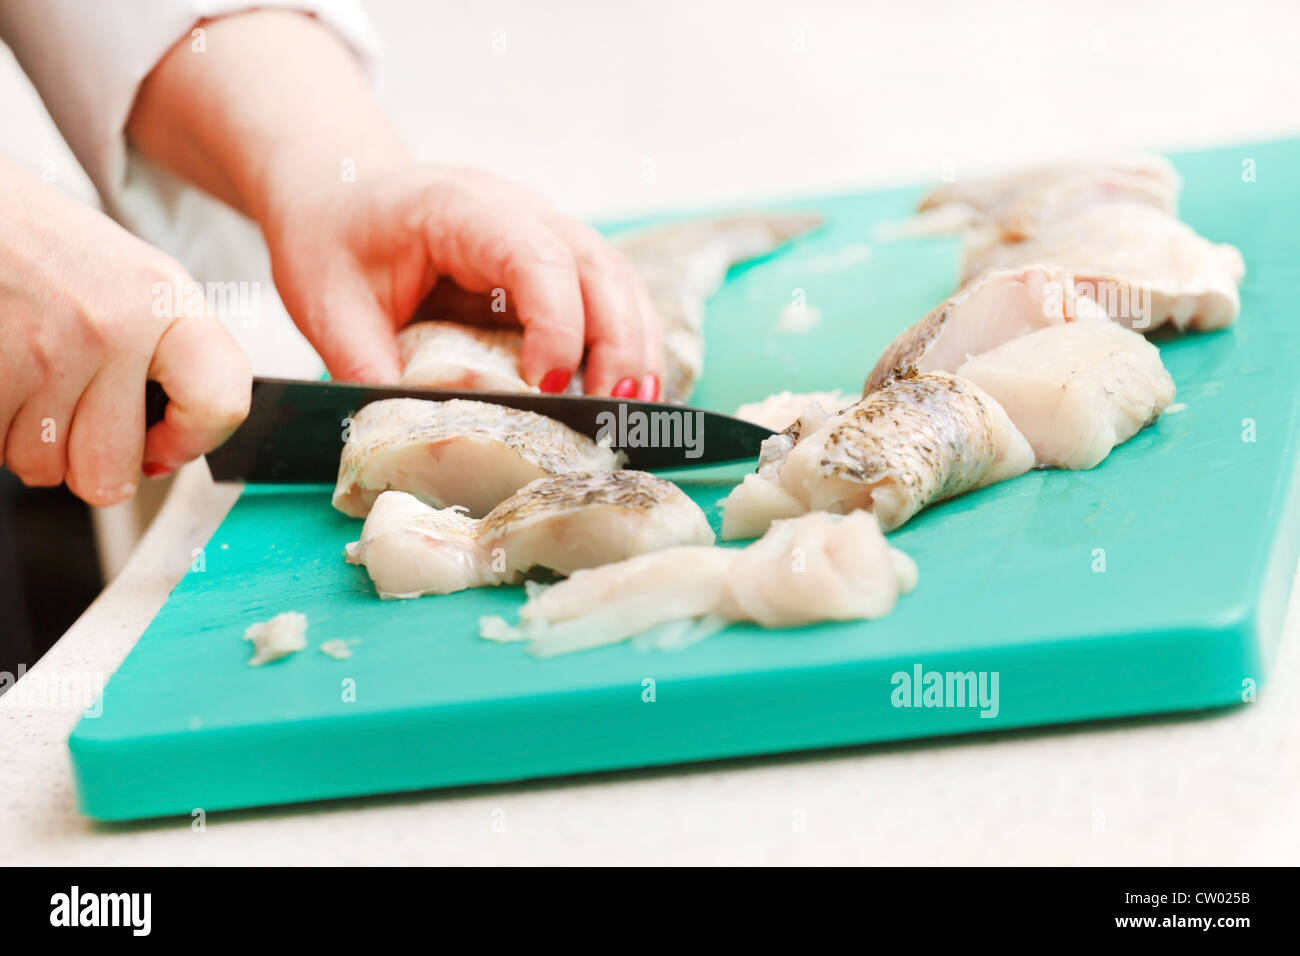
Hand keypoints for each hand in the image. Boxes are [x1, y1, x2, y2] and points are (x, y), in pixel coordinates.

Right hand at [0, 159, 250, 503]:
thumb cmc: (33, 238)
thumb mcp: (124, 278)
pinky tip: (2, 376)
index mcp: (162, 298)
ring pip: (43, 465)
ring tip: (26, 379)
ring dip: (29, 441)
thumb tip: (173, 443)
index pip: (220, 401)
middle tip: (75, 422)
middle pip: (111, 471)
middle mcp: (112, 325)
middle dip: (88, 464)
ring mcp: (45, 351)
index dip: (194, 442)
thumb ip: (163, 352)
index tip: (167, 446)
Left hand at [261, 163, 662, 396]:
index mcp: (459, 209)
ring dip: (637, 346)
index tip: (547, 386)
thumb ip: (368, 369)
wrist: (339, 194)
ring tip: (637, 410)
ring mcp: (546, 231)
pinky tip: (628, 392)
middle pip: (598, 267)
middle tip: (616, 411)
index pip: (535, 257)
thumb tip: (413, 439)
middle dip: (619, 343)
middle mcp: (519, 210)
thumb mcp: (329, 306)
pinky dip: (628, 342)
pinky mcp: (557, 261)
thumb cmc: (334, 239)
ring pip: (619, 281)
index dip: (555, 322)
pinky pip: (611, 296)